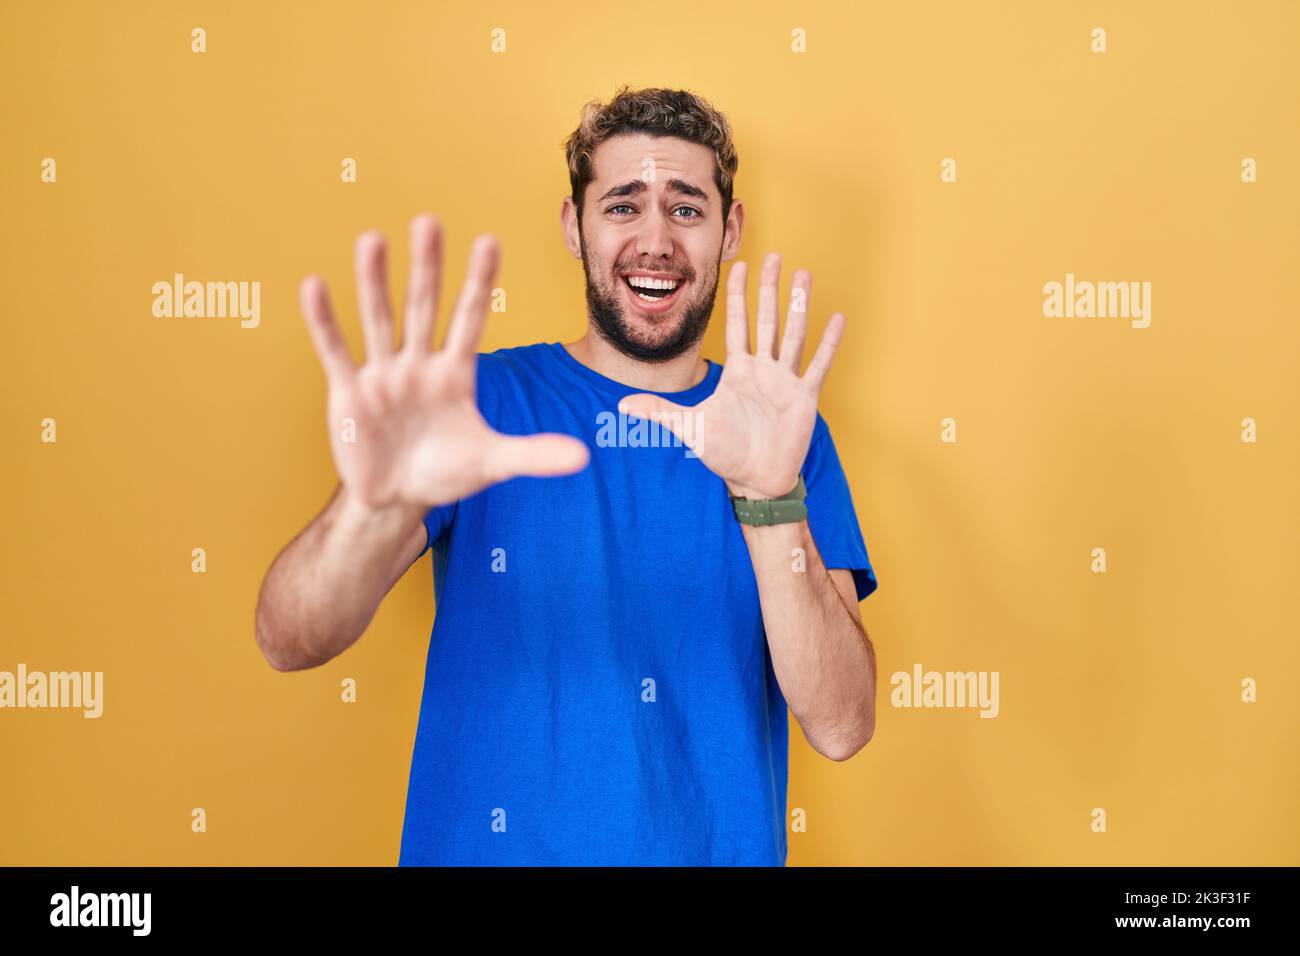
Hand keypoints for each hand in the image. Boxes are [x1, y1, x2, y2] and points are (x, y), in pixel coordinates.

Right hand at [299, 214, 589, 509]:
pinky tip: (314, 286)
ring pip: (379, 319)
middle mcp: (419, 364)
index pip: (470, 319)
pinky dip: (325, 322)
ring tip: (373, 238)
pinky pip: (337, 351)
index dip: (478, 283)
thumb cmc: (446, 471)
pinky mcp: (349, 393)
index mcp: (456, 373)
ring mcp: (383, 374)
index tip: (489, 240)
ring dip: (374, 281)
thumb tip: (585, 458)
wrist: (397, 498)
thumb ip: (533, 454)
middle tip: (429, 220)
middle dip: (427, 267)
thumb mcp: (492, 463)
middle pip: (424, 307)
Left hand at [617, 253, 843, 499]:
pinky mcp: (804, 398)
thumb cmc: (724, 453)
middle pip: (767, 319)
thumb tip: (620, 404)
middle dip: (770, 287)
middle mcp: (763, 370)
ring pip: (794, 334)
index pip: (738, 323)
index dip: (738, 294)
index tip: (740, 265)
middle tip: (777, 256)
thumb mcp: (687, 426)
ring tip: (804, 274)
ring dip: (799, 304)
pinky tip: (837, 318)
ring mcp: (785, 381)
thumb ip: (657, 410)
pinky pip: (817, 365)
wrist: (753, 480)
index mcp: (737, 370)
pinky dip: (828, 343)